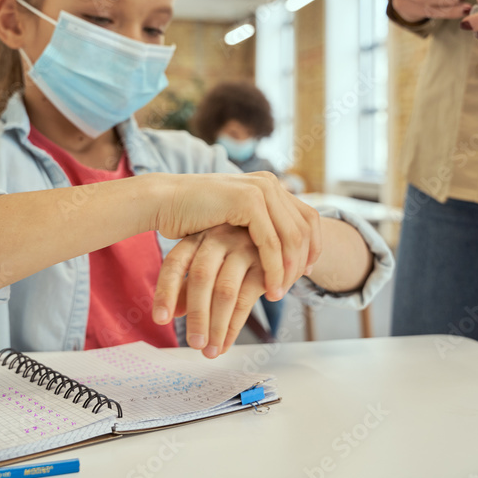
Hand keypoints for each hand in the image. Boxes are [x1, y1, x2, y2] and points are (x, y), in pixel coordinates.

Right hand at [152, 172, 320, 301]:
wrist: (163, 201)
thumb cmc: (192, 215)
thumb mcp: (233, 221)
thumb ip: (257, 228)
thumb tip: (278, 251)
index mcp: (269, 184)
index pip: (307, 217)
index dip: (314, 246)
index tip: (308, 271)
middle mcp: (269, 183)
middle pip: (305, 228)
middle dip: (303, 261)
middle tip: (297, 287)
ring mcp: (260, 189)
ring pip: (291, 238)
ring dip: (290, 270)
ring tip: (280, 294)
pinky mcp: (248, 201)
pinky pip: (271, 243)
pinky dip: (274, 269)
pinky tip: (270, 289)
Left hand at [152, 224, 269, 357]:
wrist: (277, 237)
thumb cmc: (234, 252)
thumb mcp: (208, 262)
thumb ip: (190, 284)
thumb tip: (174, 313)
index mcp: (196, 239)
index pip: (174, 264)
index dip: (166, 292)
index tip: (161, 319)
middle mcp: (218, 240)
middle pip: (201, 279)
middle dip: (196, 316)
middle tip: (193, 344)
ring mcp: (243, 249)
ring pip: (225, 292)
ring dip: (217, 327)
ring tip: (211, 351)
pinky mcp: (266, 263)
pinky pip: (247, 297)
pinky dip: (236, 324)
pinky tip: (228, 342)